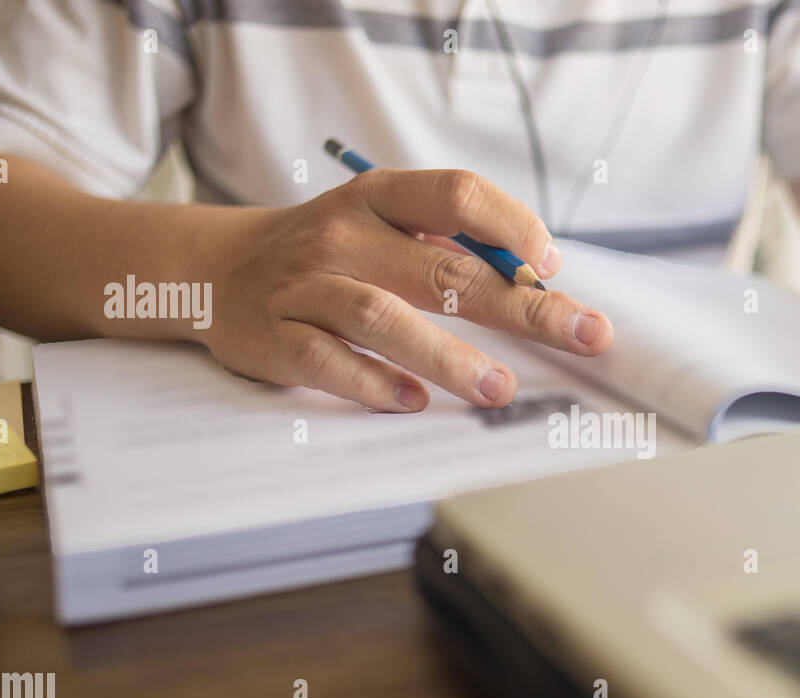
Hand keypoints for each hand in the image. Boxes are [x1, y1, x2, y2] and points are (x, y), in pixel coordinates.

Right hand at [203, 169, 611, 410]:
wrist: (216, 270)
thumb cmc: (327, 255)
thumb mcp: (379, 226)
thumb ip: (447, 247)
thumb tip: (538, 282)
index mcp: (378, 198)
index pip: (457, 195)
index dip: (514, 227)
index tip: (551, 268)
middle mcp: (344, 235)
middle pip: (444, 269)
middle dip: (523, 306)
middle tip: (583, 334)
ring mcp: (307, 287)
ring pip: (384, 317)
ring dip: (449, 356)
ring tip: (501, 387)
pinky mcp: (277, 337)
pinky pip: (329, 361)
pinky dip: (373, 382)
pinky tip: (413, 400)